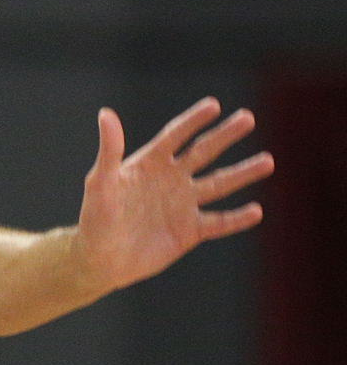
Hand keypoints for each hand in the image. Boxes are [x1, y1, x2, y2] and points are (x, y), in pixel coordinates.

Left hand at [74, 98, 272, 293]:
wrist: (101, 259)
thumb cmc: (96, 217)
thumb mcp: (102, 182)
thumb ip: (109, 149)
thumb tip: (106, 113)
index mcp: (149, 163)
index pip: (175, 136)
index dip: (193, 121)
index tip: (214, 105)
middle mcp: (171, 179)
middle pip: (203, 152)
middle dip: (225, 135)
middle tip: (248, 118)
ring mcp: (183, 204)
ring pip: (219, 184)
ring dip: (242, 173)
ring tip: (268, 160)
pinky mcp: (190, 230)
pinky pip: (219, 222)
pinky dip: (237, 218)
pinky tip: (256, 211)